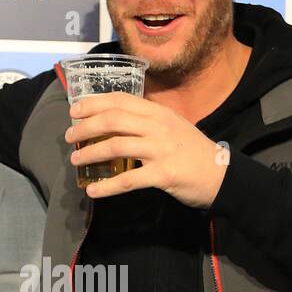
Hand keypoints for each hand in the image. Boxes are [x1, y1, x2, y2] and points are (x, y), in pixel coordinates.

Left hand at [64, 92, 228, 206]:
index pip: (121, 100)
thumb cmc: (193, 152)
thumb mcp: (173, 127)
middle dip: (85, 127)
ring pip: (116, 147)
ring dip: (90, 154)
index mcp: (159, 113)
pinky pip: (128, 180)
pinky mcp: (162, 174)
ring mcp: (160, 150)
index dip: (94, 103)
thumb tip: (117, 121)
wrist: (221, 175)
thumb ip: (149, 121)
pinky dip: (107, 187)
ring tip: (76, 161)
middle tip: (69, 137)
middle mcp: (158, 127)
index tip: (75, 110)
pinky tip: (93, 191)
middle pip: (113, 120)